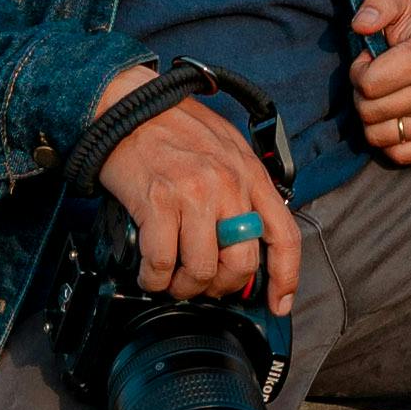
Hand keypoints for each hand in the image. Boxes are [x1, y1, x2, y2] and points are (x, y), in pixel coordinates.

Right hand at [92, 70, 300, 309]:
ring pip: (201, 270)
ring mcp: (194, 194)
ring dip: (184, 287)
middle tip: (204, 286)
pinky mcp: (158, 202)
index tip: (279, 303)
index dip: (285, 277)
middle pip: (241, 263)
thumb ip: (240, 187)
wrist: (125, 106)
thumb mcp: (224, 147)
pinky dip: (154, 278)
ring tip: (172, 280)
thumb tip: (244, 236)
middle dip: (222, 287)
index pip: (283, 234)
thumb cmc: (171, 126)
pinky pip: (162, 263)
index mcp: (250, 173)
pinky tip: (150, 273)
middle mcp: (228, 184)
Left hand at [349, 0, 410, 167]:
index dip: (360, 72)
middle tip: (377, 83)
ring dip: (373, 120)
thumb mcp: (396, 5)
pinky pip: (399, 156)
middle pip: (370, 112)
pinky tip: (396, 119)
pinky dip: (390, 142)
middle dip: (364, 97)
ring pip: (379, 137)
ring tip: (385, 100)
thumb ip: (376, 5)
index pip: (367, 83)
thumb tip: (361, 24)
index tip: (371, 63)